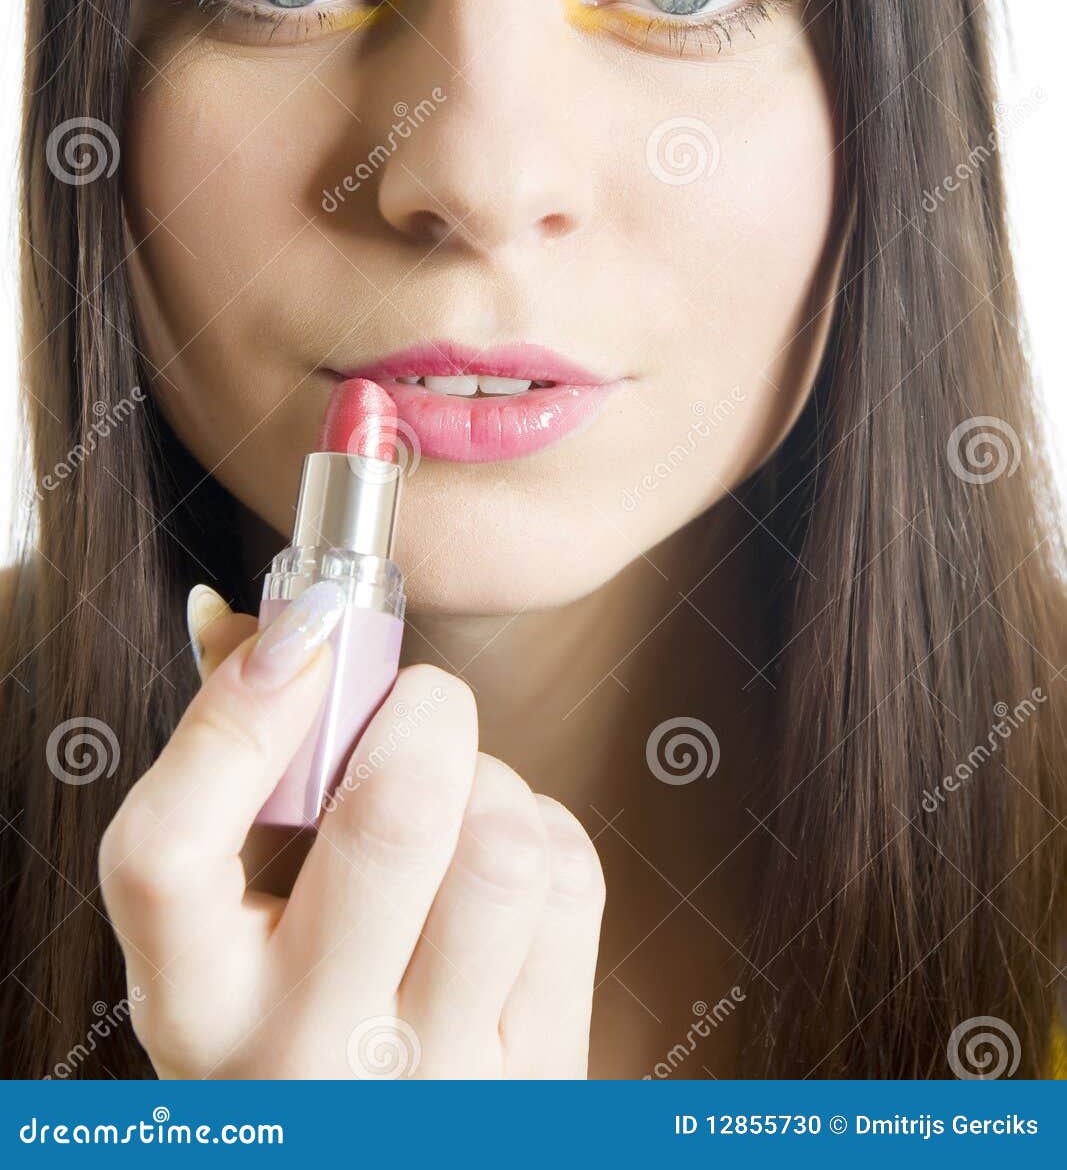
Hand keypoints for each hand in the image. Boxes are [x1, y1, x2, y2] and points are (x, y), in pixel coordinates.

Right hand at [98, 582, 605, 1077]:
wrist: (353, 1160)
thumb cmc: (281, 1022)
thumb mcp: (216, 931)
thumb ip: (229, 772)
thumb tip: (281, 624)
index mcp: (193, 1007)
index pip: (170, 850)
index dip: (237, 715)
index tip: (301, 638)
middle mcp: (303, 1056)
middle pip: (390, 815)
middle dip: (421, 711)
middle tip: (413, 708)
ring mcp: (432, 1083)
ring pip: (501, 845)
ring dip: (491, 783)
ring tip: (457, 802)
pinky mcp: (539, 1082)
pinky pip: (568, 888)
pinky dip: (543, 835)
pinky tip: (495, 866)